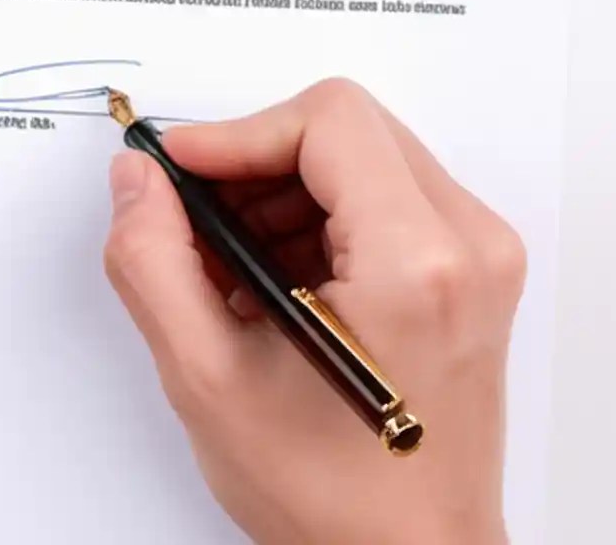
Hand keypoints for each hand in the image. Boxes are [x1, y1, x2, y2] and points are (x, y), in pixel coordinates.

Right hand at [103, 79, 524, 543]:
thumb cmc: (331, 495)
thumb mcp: (207, 377)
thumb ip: (153, 261)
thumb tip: (137, 182)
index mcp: (416, 264)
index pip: (327, 120)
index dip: (236, 132)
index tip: (180, 168)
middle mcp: (468, 247)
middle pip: (347, 131)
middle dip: (255, 163)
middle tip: (196, 219)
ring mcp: (478, 259)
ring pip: (363, 159)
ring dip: (281, 193)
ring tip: (231, 269)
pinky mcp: (469, 273)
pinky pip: (384, 199)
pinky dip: (316, 221)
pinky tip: (273, 283)